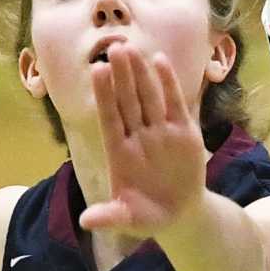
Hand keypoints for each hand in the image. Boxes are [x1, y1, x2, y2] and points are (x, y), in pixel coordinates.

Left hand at [79, 44, 209, 238]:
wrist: (180, 214)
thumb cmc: (147, 215)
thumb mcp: (128, 219)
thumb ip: (109, 217)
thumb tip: (86, 222)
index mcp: (119, 153)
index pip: (110, 118)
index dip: (104, 95)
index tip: (97, 70)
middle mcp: (137, 136)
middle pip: (127, 100)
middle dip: (121, 75)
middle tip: (114, 48)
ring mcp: (160, 132)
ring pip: (148, 96)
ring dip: (140, 73)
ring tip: (131, 48)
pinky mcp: (183, 132)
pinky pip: (173, 103)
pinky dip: (168, 83)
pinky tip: (160, 61)